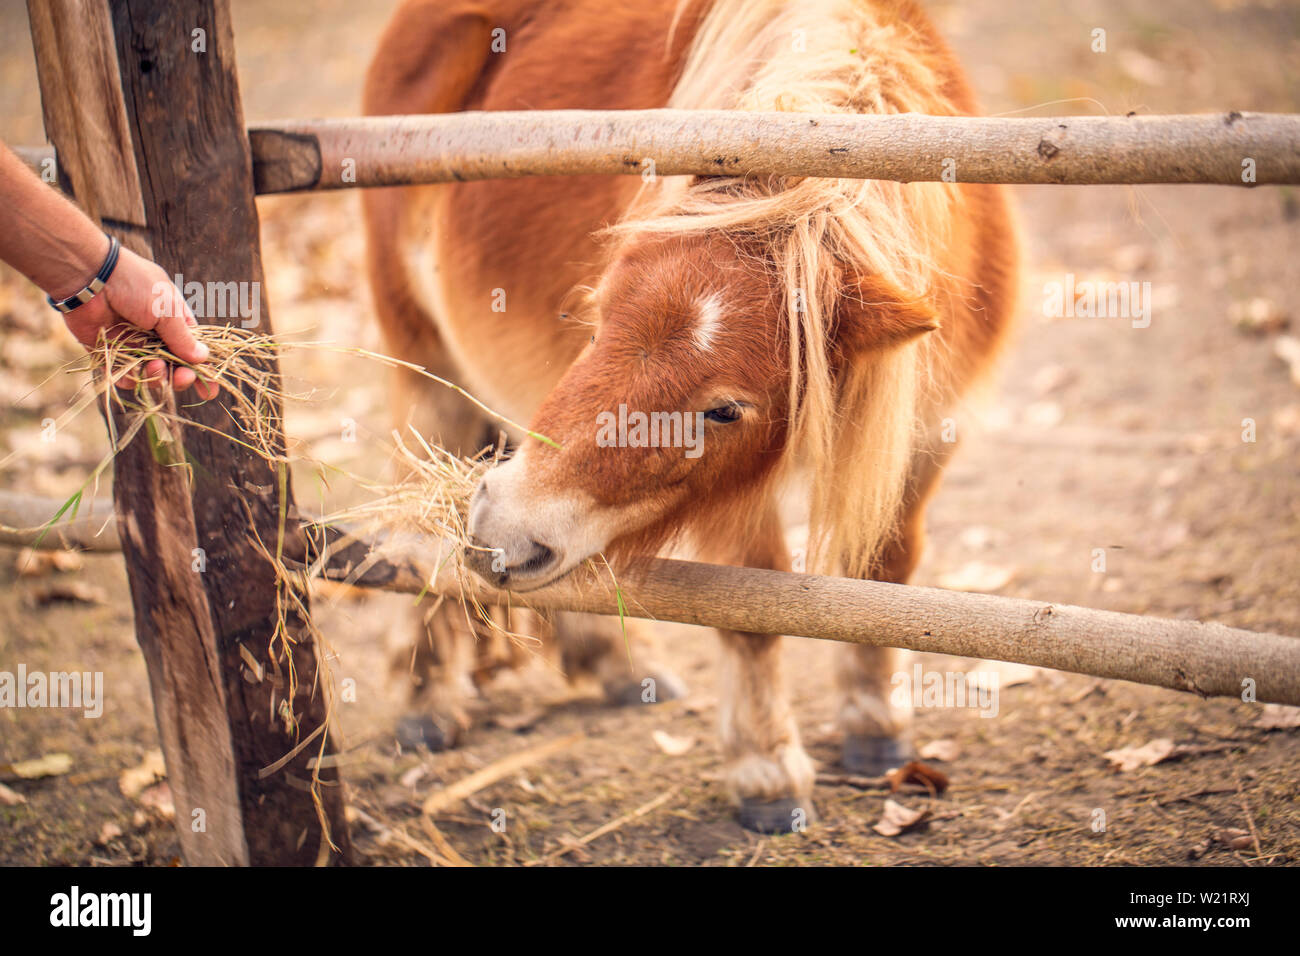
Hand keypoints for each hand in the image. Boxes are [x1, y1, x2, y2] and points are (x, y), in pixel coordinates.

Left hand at [57, 243, 217, 397]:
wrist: (90, 277)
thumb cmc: (135, 285)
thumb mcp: (167, 310)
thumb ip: (183, 338)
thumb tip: (203, 358)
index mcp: (174, 321)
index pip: (194, 350)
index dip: (203, 370)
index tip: (210, 391)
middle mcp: (155, 335)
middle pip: (174, 367)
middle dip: (180, 376)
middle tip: (181, 377)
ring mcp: (132, 344)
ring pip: (151, 374)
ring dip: (156, 377)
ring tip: (153, 366)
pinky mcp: (109, 352)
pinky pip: (123, 375)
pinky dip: (129, 380)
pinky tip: (131, 375)